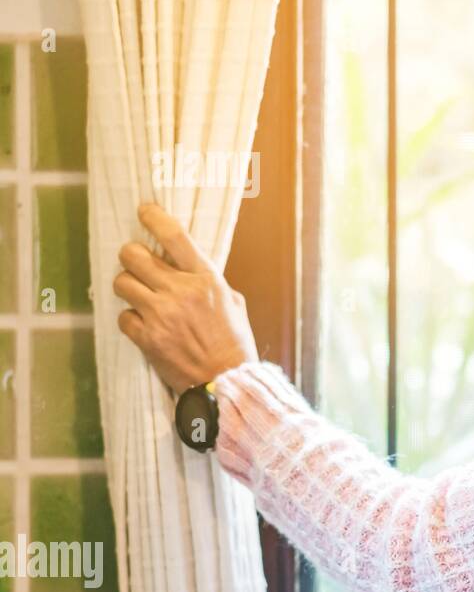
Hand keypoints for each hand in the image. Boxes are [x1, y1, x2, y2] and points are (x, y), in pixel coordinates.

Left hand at [115, 203, 258, 392]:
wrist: (226, 380)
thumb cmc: (234, 342)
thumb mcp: (234, 304)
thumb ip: (211, 283)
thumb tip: (191, 269)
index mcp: (206, 279)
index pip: (175, 236)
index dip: (154, 217)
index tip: (145, 210)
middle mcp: (181, 292)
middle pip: (133, 255)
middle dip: (131, 257)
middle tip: (138, 265)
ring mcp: (161, 314)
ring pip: (121, 282)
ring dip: (128, 287)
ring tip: (140, 297)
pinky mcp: (147, 337)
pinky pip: (123, 316)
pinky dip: (130, 320)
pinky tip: (145, 325)